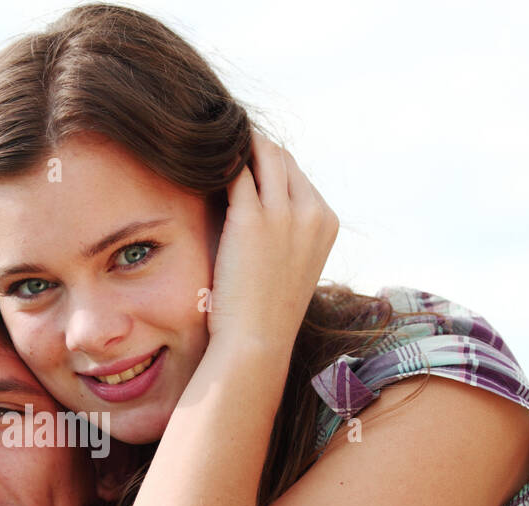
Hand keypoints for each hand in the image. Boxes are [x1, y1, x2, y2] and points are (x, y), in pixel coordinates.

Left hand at [206, 132, 338, 349]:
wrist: (256, 341)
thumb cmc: (266, 314)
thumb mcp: (292, 269)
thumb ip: (288, 239)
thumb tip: (264, 224)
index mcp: (327, 223)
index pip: (298, 176)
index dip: (270, 165)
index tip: (245, 160)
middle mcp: (312, 212)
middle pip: (283, 158)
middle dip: (254, 147)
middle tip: (222, 141)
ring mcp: (285, 213)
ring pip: (263, 155)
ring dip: (238, 145)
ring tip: (211, 143)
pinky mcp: (252, 218)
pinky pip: (235, 172)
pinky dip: (221, 160)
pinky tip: (202, 159)